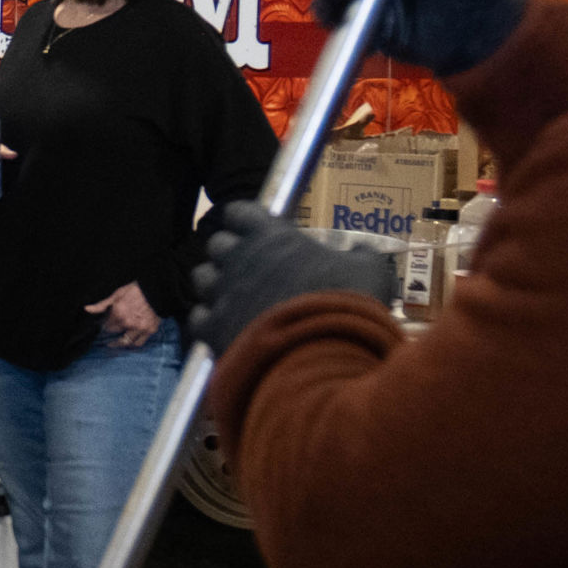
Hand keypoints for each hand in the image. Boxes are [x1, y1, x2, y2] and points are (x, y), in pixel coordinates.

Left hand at [86, 280, 158, 347]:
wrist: (157, 289)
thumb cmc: (137, 289)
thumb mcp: (117, 294)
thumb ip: (102, 304)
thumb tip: (87, 309)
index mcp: (118, 312)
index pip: (104, 324)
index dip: (101, 324)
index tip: (100, 324)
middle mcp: (128, 323)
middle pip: (112, 332)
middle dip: (108, 331)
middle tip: (105, 332)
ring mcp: (139, 328)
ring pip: (124, 341)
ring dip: (117, 343)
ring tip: (112, 343)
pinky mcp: (149, 331)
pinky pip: (138, 343)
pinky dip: (131, 344)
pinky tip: (127, 342)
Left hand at [190, 203, 397, 350]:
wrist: (320, 356)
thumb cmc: (344, 305)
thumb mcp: (368, 271)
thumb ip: (362, 254)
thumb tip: (364, 249)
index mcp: (270, 237)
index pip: (240, 212)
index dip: (247, 219)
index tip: (258, 229)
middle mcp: (238, 260)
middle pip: (217, 244)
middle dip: (231, 252)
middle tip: (253, 268)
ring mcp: (221, 294)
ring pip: (202, 278)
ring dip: (217, 284)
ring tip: (240, 298)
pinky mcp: (211, 329)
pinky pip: (199, 317)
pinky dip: (212, 321)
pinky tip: (231, 327)